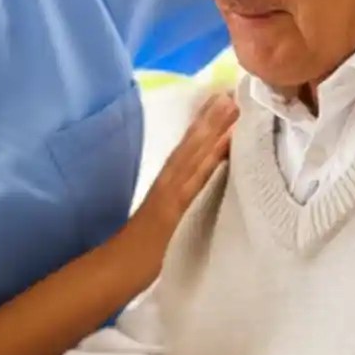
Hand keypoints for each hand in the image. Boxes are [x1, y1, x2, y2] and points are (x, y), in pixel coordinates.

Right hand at [119, 92, 238, 281]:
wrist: (121, 264)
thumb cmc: (147, 247)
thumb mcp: (167, 215)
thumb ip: (181, 196)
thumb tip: (202, 180)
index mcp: (170, 180)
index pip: (189, 145)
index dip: (206, 122)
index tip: (224, 97)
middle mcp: (171, 178)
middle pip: (194, 142)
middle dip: (213, 116)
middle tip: (234, 89)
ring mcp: (174, 190)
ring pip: (197, 152)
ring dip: (214, 127)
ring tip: (231, 103)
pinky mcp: (177, 204)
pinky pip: (199, 177)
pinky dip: (212, 157)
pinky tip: (226, 141)